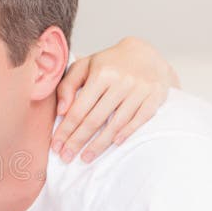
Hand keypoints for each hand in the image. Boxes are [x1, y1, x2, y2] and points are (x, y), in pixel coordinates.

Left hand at [52, 37, 178, 163]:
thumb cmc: (109, 63)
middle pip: (95, 119)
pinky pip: (139, 119)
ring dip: (99, 144)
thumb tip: (61, 111)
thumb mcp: (85, 66)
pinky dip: (126, 132)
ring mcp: (140, 89)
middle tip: (66, 157)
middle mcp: (121, 82)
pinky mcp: (155, 96)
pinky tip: (114, 144)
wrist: (146, 53)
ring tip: (86, 157)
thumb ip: (68, 85)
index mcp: (101, 74)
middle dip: (78, 141)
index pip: (79, 108)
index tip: (56, 145)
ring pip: (116, 123)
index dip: (66, 129)